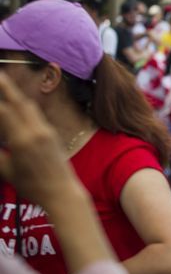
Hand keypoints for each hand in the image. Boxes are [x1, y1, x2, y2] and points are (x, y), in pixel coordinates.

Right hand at [0, 72, 81, 207]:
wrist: (62, 192)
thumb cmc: (33, 186)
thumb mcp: (7, 170)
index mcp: (23, 140)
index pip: (4, 112)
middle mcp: (36, 131)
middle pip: (19, 102)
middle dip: (6, 86)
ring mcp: (46, 131)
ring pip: (30, 106)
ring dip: (17, 92)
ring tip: (6, 81)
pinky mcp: (52, 134)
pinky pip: (37, 114)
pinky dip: (25, 104)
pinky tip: (19, 100)